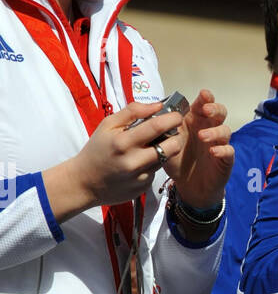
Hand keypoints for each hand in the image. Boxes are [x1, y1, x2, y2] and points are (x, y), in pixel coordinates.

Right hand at [43, 99, 187, 220]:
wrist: (85, 182)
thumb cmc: (96, 150)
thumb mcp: (107, 125)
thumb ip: (132, 111)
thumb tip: (157, 105)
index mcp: (123, 142)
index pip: (157, 127)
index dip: (172, 119)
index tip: (176, 116)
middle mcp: (134, 161)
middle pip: (171, 147)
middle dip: (174, 137)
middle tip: (168, 133)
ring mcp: (140, 177)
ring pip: (166, 159)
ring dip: (164, 150)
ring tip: (150, 146)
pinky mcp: (142, 188)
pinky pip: (155, 172)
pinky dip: (152, 165)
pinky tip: (139, 163)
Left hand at [161, 89, 231, 210]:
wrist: (189, 186)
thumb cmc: (179, 162)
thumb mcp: (166, 145)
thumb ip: (162, 132)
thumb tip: (154, 118)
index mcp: (195, 122)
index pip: (203, 104)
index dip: (205, 98)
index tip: (203, 95)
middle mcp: (209, 129)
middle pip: (220, 112)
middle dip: (214, 108)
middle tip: (206, 110)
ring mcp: (219, 144)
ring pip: (225, 130)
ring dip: (215, 131)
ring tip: (202, 136)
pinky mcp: (225, 159)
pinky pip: (228, 151)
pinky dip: (222, 150)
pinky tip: (213, 151)